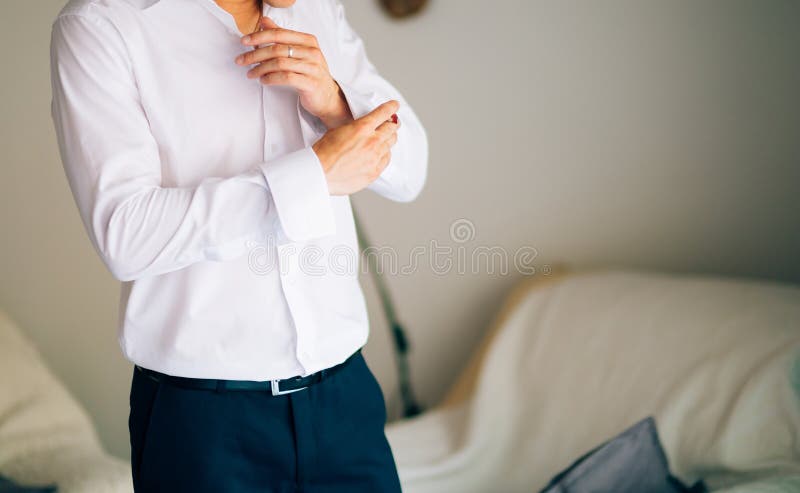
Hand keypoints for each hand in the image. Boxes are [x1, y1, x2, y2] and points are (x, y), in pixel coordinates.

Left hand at [235, 17, 352, 128]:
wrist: (327, 97)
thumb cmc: (310, 74)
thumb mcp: (298, 52)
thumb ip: (282, 37)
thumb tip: (264, 22)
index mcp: (308, 41)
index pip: (280, 34)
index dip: (259, 36)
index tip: (244, 41)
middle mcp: (312, 52)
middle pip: (278, 49)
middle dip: (255, 54)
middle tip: (242, 60)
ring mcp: (313, 68)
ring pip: (280, 63)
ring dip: (261, 68)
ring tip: (251, 73)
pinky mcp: (311, 83)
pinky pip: (286, 78)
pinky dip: (271, 78)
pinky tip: (263, 80)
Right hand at [313, 100, 400, 195]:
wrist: (319, 173)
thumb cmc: (323, 153)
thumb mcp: (338, 130)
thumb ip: (356, 128)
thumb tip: (362, 128)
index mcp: (362, 127)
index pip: (384, 113)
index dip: (391, 108)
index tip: (394, 106)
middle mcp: (372, 141)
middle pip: (392, 128)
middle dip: (393, 124)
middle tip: (393, 123)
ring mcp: (374, 157)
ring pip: (390, 144)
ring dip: (388, 139)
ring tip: (386, 138)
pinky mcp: (374, 171)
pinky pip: (386, 159)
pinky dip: (385, 154)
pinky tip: (380, 154)